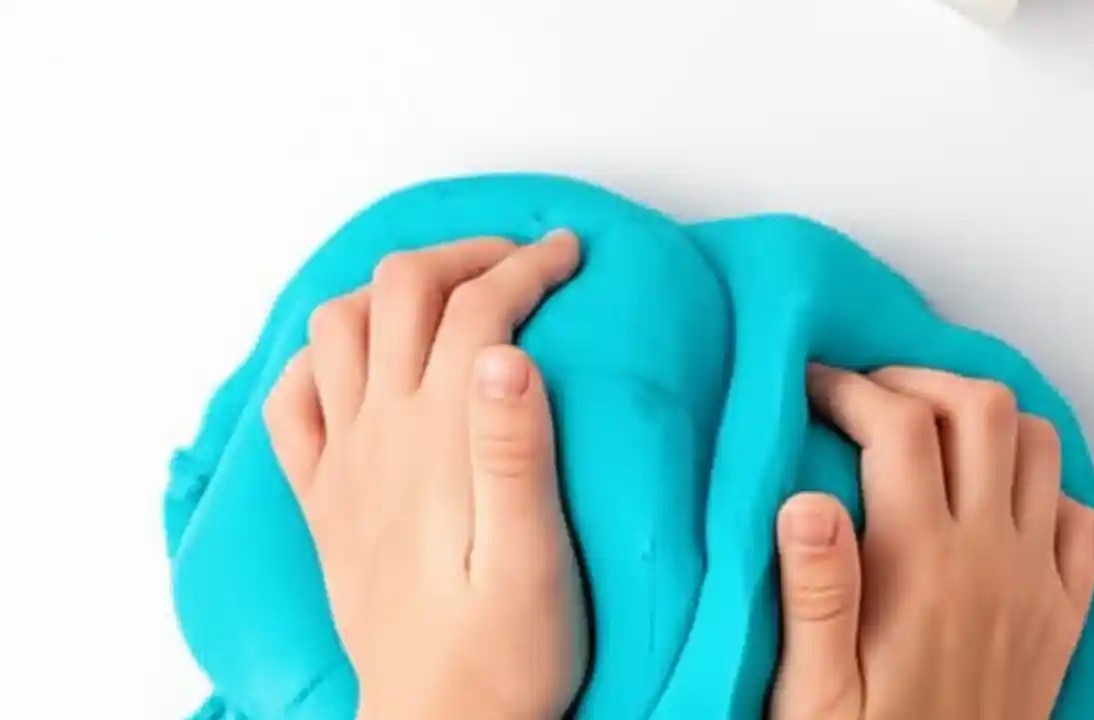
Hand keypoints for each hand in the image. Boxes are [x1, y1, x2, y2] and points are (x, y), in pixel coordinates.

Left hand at [264, 231, 587, 719]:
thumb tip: (508, 353)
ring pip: (337, 325)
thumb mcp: (534, 562)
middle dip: (465, 254)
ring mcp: (341, 462)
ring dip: (390, 288)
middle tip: (519, 262)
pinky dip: (319, 359)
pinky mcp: (323, 497)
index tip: (570, 254)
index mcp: (438, 442)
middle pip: (403, 290)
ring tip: (446, 294)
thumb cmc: (500, 656)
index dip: (529, 266)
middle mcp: (379, 436)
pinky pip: (290, 402)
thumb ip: (518, 453)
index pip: (479, 311)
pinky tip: (359, 364)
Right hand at [771, 366, 1093, 719]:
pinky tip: (990, 496)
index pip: (900, 427)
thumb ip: (814, 592)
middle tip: (868, 395)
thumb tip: (804, 499)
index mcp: (922, 567)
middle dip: (919, 378)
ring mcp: (1037, 581)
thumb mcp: (813, 691)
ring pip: (1038, 444)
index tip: (811, 389)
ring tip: (926, 428)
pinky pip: (1077, 514)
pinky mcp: (1063, 611)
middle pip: (981, 409)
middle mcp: (991, 558)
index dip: (849, 388)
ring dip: (982, 416)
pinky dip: (1039, 482)